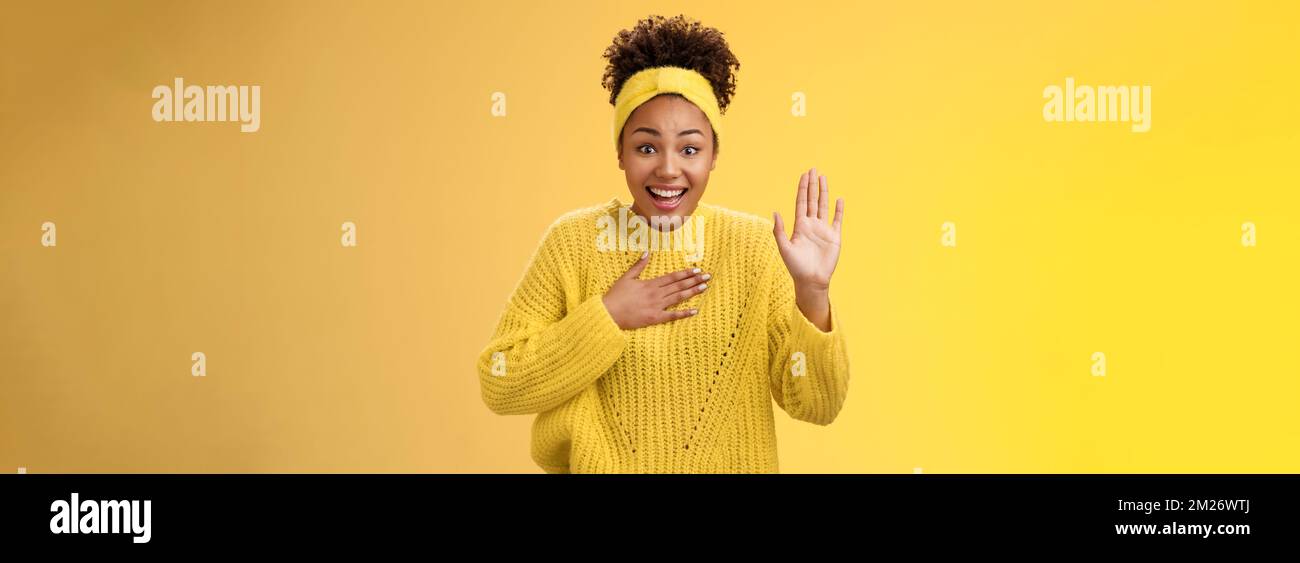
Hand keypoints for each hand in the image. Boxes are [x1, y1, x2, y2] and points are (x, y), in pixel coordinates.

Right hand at [602, 252, 709, 329]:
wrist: (608, 313)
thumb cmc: (616, 296)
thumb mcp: (626, 277)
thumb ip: (638, 265)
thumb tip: (648, 253)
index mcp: (650, 284)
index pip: (672, 277)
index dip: (685, 273)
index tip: (697, 269)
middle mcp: (656, 294)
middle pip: (678, 286)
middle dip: (694, 280)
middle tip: (707, 276)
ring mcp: (656, 306)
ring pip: (678, 298)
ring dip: (692, 292)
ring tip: (704, 287)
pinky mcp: (655, 318)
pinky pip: (672, 316)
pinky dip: (684, 314)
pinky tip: (694, 311)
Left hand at [772, 167, 843, 290]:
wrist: (811, 280)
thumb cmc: (795, 267)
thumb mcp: (784, 248)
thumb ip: (779, 230)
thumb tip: (775, 212)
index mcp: (799, 226)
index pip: (801, 202)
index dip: (802, 189)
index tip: (804, 175)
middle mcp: (811, 225)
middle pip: (812, 200)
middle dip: (812, 185)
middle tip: (813, 170)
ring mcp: (823, 229)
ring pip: (823, 206)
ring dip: (824, 192)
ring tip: (823, 178)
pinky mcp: (834, 236)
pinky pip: (837, 220)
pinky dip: (838, 209)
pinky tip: (839, 199)